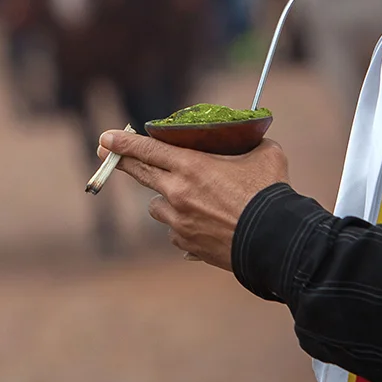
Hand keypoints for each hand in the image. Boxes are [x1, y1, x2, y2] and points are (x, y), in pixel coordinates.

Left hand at [97, 130, 288, 269]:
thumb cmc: (271, 194)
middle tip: (106, 153)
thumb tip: (252, 139)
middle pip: (141, 174)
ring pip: (156, 206)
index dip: (124, 141)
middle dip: (122, 162)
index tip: (105, 137)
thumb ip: (250, 144)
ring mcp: (179, 221)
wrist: (276, 242)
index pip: (148, 149)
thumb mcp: (265, 155)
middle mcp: (178, 192)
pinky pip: (174, 232)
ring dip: (165, 199)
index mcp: (191, 166)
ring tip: (187, 199)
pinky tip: (202, 225)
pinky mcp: (186, 244)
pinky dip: (182, 226)